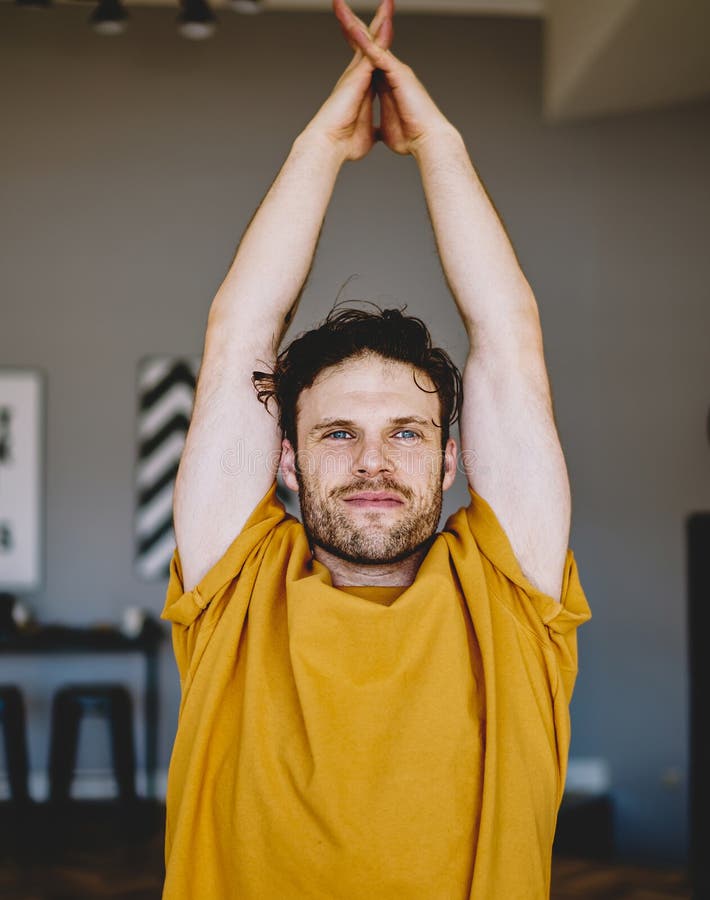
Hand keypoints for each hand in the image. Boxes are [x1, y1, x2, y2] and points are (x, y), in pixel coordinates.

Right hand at [305, 0, 393, 161]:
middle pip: (370, 45)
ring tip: (388, 3)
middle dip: (378, 26)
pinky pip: (371, 49)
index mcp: (361, 89)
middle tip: (386, 6)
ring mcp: (356, 74)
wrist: (329, 144)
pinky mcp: (357, 75)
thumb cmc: (343, 143)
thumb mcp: (366, 133)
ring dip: (379, 21)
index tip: (387, 37)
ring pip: (369, 41)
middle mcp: (357, 77)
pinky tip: (386, 21)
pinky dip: (378, 36)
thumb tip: (377, 134)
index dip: (380, 50)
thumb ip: (371, 128)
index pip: (374, 65)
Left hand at [333, 0, 453, 155]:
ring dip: (355, 25)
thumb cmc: (412, 137)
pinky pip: (378, 54)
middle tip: (337, 4)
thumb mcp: (388, 127)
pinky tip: (353, 30)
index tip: (341, 30)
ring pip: (372, 42)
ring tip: (340, 7)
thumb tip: (376, 131)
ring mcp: (395, 70)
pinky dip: (366, 43)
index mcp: (386, 82)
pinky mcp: (398, 74)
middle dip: (352, 24)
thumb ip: (381, 122)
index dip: (354, 44)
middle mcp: (391, 71)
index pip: (366, 59)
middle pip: (368, 43)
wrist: (428, 141)